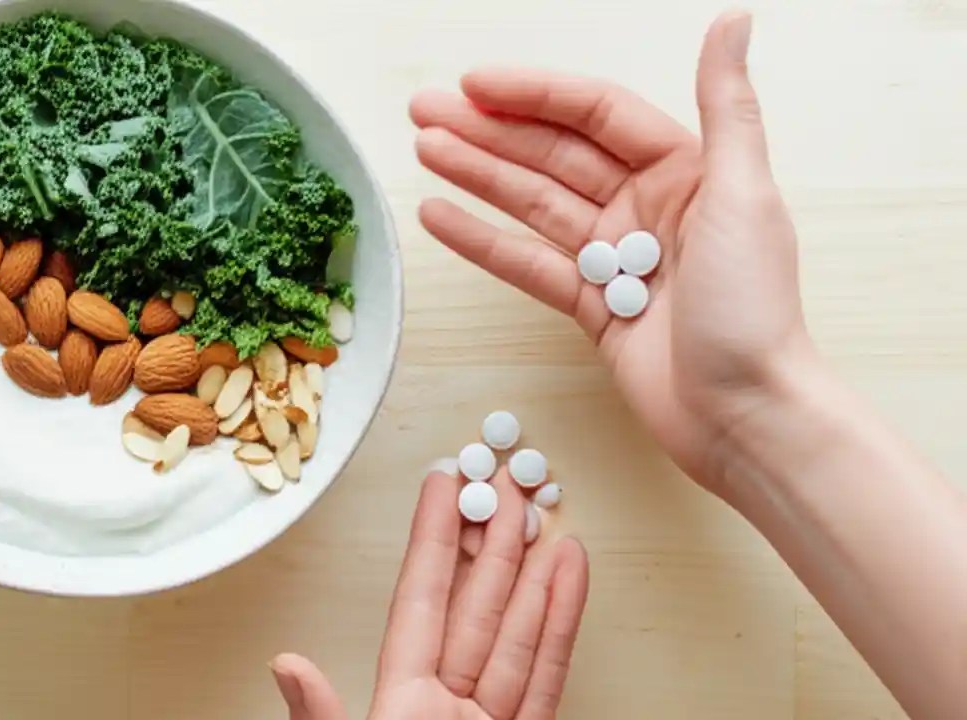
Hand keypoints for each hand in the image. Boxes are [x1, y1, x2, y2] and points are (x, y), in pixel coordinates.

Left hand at [271, 470, 589, 718]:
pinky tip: (568, 574)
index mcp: (400, 703)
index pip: (419, 602)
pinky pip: (548, 674)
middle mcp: (445, 705)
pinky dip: (562, 624)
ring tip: (545, 514)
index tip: (441, 486)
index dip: (432, 540)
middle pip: (474, 606)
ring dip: (535, 572)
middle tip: (502, 481)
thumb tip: (286, 665)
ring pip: (517, 633)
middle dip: (492, 540)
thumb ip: (324, 715)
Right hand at [409, 11, 811, 484]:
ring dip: (477, 175)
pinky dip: (482, 241)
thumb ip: (726, 105)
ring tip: (423, 150)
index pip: (594, 114)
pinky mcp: (591, 307)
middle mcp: (645, 208)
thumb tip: (732, 19)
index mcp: (684, 172)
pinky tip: (440, 216)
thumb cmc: (754, 310)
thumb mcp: (743, 195)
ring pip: (532, 204)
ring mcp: (614, 258)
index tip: (474, 85)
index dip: (532, 95)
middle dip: (487, 130)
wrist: (744, 415)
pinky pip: (527, 264)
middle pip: (552, 155)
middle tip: (424, 112)